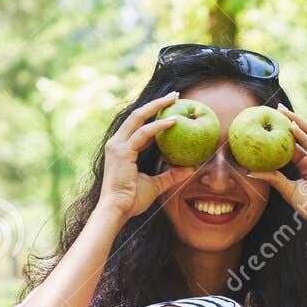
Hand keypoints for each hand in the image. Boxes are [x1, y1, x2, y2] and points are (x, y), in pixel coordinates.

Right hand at [97, 92, 198, 223]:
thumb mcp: (155, 185)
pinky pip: (143, 134)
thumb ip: (170, 175)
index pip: (139, 125)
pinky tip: (174, 121)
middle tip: (175, 95)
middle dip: (157, 103)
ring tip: (175, 99)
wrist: (116, 211)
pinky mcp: (122, 152)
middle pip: (138, 115)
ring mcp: (118, 145)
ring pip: (139, 117)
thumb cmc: (131, 200)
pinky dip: (159, 126)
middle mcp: (117, 142)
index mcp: (122, 148)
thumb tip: (190, 169)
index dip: (155, 115)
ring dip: (158, 106)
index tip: (171, 108)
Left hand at [248, 107, 306, 239]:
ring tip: (286, 112)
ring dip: (299, 122)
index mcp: (306, 165)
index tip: (270, 121)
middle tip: (277, 108)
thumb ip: (272, 178)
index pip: (293, 144)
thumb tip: (249, 171)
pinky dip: (306, 138)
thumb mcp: (287, 190)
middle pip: (304, 134)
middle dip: (292, 120)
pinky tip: (294, 129)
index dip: (282, 133)